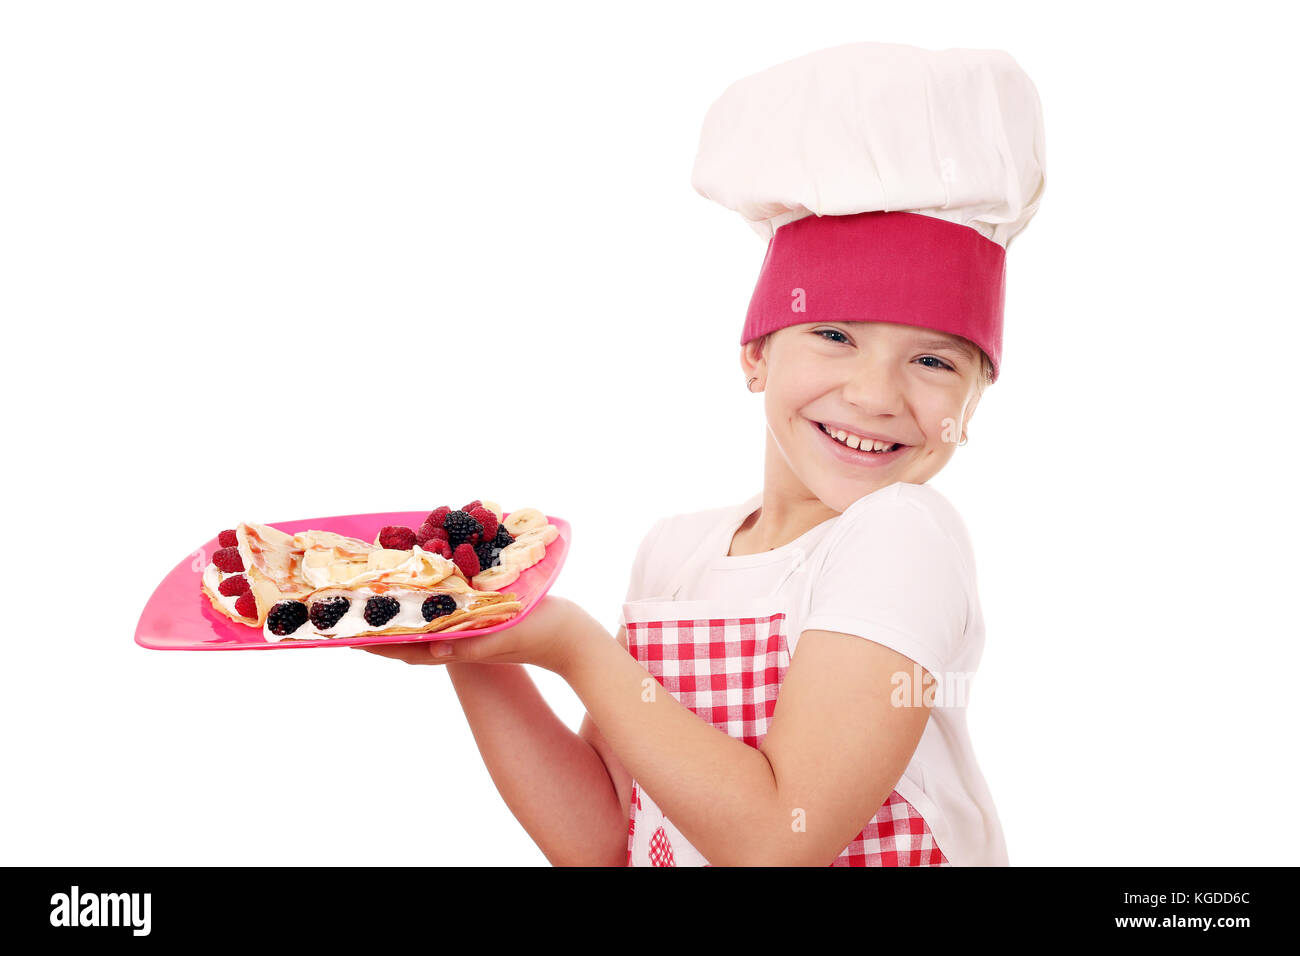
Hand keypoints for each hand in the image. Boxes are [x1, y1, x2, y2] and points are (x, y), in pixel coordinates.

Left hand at [353, 594, 584, 673]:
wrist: (573, 636)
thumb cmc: (543, 636)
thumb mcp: (507, 637)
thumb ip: (472, 645)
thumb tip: (434, 649)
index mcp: (459, 648)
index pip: (408, 650)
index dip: (376, 644)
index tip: (345, 636)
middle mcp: (457, 640)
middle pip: (409, 637)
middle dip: (380, 626)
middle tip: (350, 608)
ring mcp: (467, 630)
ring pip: (424, 623)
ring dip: (400, 611)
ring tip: (373, 594)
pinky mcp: (480, 617)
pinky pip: (445, 609)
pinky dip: (428, 599)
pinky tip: (419, 582)